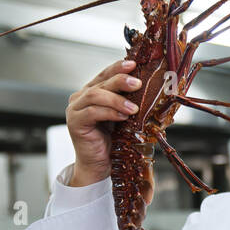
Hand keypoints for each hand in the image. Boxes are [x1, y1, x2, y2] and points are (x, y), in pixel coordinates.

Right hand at [66, 59, 141, 185]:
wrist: (100, 165)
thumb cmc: (113, 141)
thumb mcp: (124, 117)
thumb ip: (131, 103)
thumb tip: (154, 92)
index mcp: (92, 92)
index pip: (105, 74)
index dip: (118, 67)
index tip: (133, 64)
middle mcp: (81, 98)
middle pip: (101, 83)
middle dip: (120, 80)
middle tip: (137, 83)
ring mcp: (75, 109)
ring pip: (95, 95)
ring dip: (116, 100)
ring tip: (133, 108)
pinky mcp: (74, 122)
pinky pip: (92, 112)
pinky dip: (109, 112)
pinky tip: (122, 117)